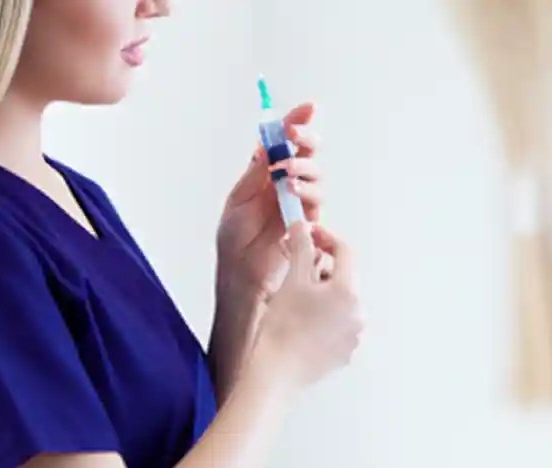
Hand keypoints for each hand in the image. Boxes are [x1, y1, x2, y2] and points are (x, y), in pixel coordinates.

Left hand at [216, 102, 325, 298]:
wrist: (241, 275)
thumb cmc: (234, 241)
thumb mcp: (238, 201)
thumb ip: (255, 173)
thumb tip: (267, 145)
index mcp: (266, 174)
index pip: (286, 142)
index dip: (298, 122)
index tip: (308, 108)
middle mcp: (285, 185)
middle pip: (308, 153)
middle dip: (306, 140)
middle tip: (295, 137)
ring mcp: (298, 203)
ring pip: (316, 175)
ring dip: (303, 168)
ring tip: (285, 174)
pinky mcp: (308, 223)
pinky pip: (316, 201)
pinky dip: (308, 192)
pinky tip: (293, 192)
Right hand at [251, 222, 361, 388]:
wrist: (276, 372)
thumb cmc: (282, 329)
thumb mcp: (292, 279)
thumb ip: (301, 248)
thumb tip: (303, 228)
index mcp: (349, 292)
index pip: (345, 251)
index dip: (325, 238)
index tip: (309, 237)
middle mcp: (358, 313)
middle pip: (343, 278)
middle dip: (320, 269)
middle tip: (295, 271)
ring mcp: (354, 336)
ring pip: (339, 302)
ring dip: (321, 295)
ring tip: (294, 301)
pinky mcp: (345, 353)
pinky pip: (337, 325)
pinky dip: (323, 317)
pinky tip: (301, 323)